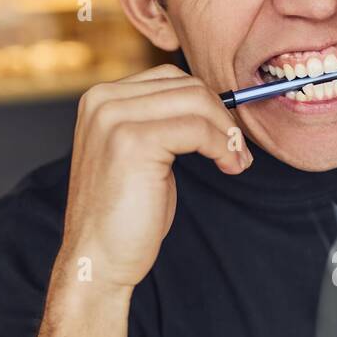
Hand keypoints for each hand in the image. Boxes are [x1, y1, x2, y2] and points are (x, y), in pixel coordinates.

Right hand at [60, 63, 250, 290]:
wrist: (98, 258)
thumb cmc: (125, 213)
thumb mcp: (140, 156)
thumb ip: (161, 123)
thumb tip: (212, 105)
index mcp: (101, 99)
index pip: (171, 78)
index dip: (209, 104)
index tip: (228, 135)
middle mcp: (102, 101)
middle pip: (186, 86)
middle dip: (222, 116)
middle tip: (239, 151)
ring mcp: (114, 119)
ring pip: (196, 102)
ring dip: (228, 132)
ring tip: (236, 161)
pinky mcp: (133, 142)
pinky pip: (197, 129)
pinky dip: (223, 146)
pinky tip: (229, 166)